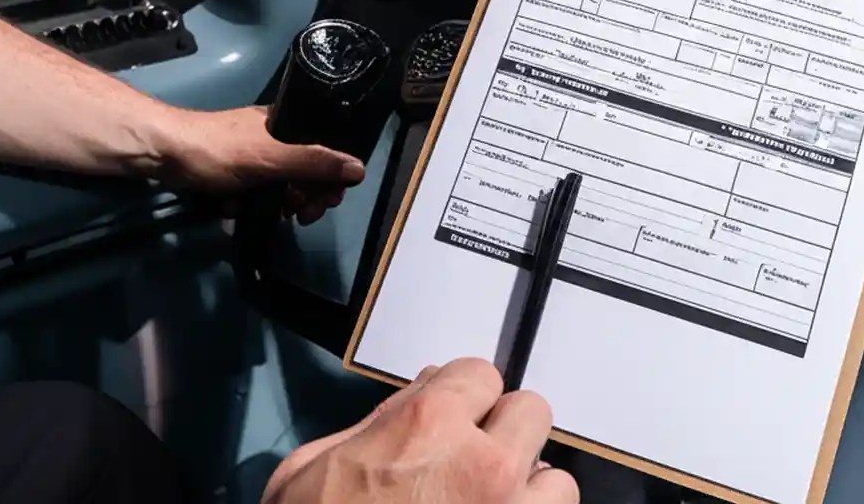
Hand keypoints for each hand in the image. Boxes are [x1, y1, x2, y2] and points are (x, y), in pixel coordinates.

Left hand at [154, 106, 365, 223]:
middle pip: (304, 171)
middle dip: (304, 196)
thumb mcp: (270, 158)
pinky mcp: (230, 171)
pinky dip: (247, 202)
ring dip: (275, 202)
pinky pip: (251, 190)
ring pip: (278, 184)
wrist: (160, 153)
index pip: (325, 152)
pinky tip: (235, 210)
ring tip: (268, 213)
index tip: (324, 203)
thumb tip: (359, 169)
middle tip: (298, 216)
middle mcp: (273, 136)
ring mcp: (251, 154)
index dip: (330, 179)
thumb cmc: (218, 151)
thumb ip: (313, 163)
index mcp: (287, 125)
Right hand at [261, 358, 578, 503]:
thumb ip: (375, 422)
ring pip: (554, 478)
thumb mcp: (310, 467)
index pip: (482, 375)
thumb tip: (423, 391)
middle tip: (471, 462)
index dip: (464, 398)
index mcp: (429, 426)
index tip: (451, 421)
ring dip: (526, 488)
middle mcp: (486, 463)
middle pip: (530, 412)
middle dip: (502, 432)